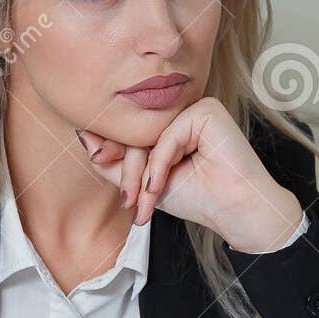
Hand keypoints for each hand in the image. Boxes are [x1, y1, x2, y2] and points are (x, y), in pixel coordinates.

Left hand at [76, 97, 305, 251]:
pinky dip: (159, 165)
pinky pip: (166, 136)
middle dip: (127, 172)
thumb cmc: (196, 197)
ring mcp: (193, 106)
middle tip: (129, 203)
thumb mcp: (142, 183)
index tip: (107, 176)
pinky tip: (159, 187)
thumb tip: (83, 135)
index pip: (129, 130)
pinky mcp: (206, 110)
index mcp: (167, 121)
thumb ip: (113, 162)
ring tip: (143, 202)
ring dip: (139, 174)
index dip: (112, 153)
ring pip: (147, 134)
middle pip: (135, 132)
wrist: (234, 211)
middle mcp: (179, 109)